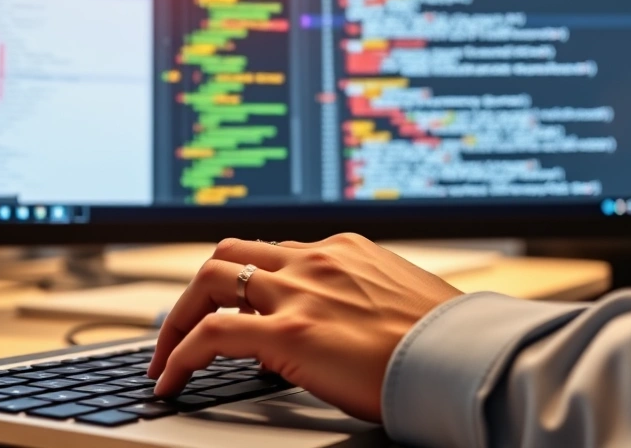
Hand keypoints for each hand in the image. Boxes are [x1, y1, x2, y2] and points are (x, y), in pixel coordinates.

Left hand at [147, 233, 462, 421]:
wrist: (464, 357)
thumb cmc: (445, 339)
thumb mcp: (402, 299)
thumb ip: (365, 299)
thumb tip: (351, 325)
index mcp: (342, 251)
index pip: (271, 254)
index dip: (240, 283)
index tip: (225, 308)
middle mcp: (316, 260)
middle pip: (229, 252)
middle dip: (197, 289)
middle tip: (182, 326)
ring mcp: (301, 291)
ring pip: (210, 278)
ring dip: (178, 317)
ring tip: (166, 357)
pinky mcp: (291, 331)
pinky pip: (213, 333)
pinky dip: (181, 353)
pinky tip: (172, 379)